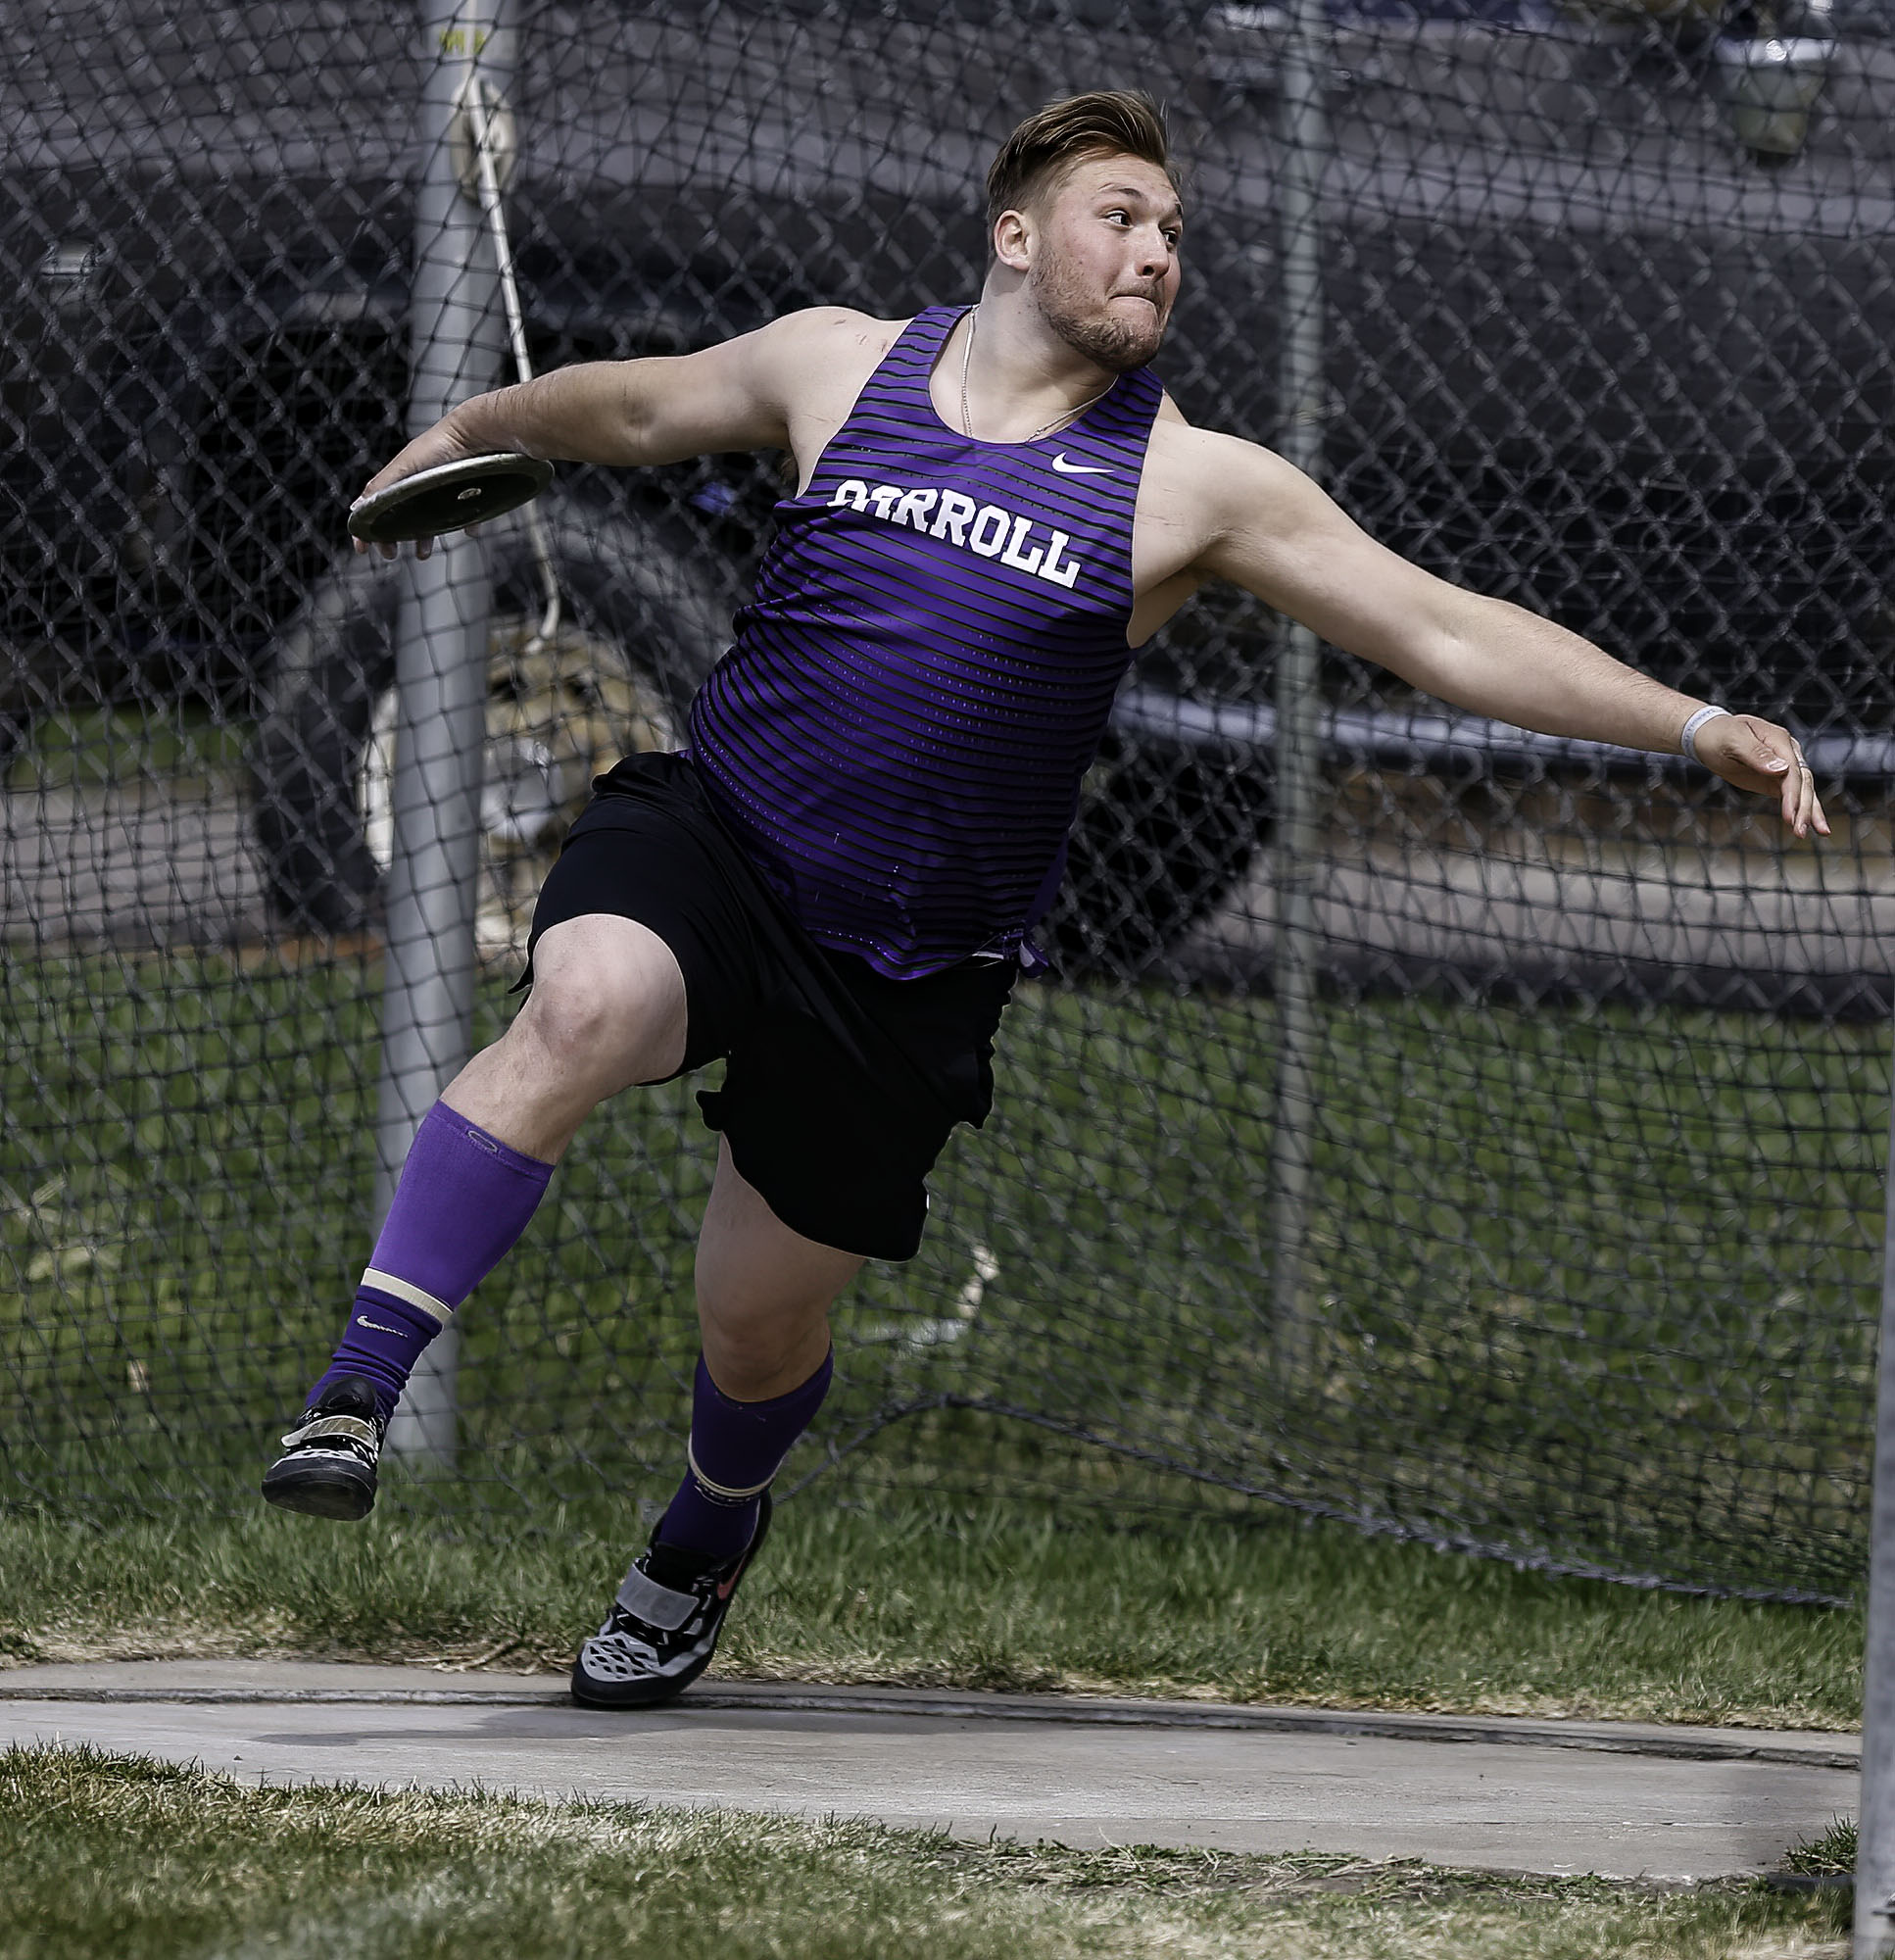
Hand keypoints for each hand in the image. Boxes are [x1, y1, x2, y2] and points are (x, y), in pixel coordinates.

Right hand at [349, 415, 481, 559]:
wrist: (476, 434)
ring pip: (429, 519)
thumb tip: (357, 508)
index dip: (367, 526)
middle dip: (392, 537)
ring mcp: (443, 488)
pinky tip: (470, 531)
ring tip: (422, 554)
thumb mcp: (403, 468)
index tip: (362, 547)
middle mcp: (419, 483)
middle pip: (400, 515)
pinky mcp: (468, 491)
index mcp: (400, 477)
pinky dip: (467, 524)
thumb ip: (382, 488)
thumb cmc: (438, 446)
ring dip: (423, 538)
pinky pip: (466, 513)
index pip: (376, 505)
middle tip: (390, 555)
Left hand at [1693, 712, 1829, 839]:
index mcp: (1779, 740)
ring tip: (1817, 832)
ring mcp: (1784, 767)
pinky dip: (1800, 810)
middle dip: (1804, 808)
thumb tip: (1781, 769)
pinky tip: (1805, 826)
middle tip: (1800, 831)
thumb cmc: (1718, 735)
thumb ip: (1756, 754)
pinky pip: (1792, 796)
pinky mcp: (1776, 780)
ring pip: (1803, 790)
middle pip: (1803, 782)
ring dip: (1808, 812)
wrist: (1708, 735)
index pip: (1793, 770)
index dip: (1793, 794)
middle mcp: (1788, 753)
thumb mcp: (1732, 740)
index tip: (1790, 815)